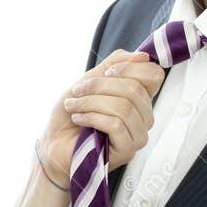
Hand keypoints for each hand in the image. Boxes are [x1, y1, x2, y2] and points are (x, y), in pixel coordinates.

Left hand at [38, 49, 166, 185]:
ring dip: (91, 103)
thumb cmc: (71, 114)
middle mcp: (144, 117)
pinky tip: (78, 119)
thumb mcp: (90, 80)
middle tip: (76, 92)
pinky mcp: (127, 150)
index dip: (129, 68)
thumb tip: (143, 55)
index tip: (104, 72)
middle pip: (134, 89)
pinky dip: (92, 117)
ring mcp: (138, 135)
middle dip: (98, 86)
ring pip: (124, 107)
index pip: (154, 75)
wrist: (52, 145)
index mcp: (139, 98)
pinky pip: (116, 125)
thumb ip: (115, 64)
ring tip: (72, 107)